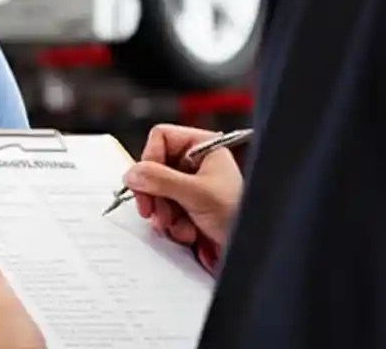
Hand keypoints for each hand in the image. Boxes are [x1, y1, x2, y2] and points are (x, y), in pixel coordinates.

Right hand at [123, 124, 244, 262]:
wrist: (251, 248)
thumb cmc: (239, 213)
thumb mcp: (197, 193)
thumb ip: (162, 180)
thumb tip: (133, 173)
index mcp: (202, 147)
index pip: (161, 138)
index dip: (150, 158)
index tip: (146, 181)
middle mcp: (194, 163)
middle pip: (153, 168)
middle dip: (155, 194)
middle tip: (154, 211)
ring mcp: (189, 186)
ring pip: (156, 192)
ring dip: (164, 214)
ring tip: (179, 225)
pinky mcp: (186, 208)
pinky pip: (164, 211)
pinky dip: (172, 225)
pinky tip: (188, 232)